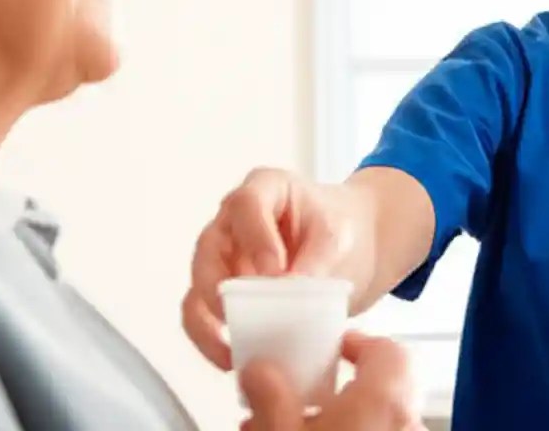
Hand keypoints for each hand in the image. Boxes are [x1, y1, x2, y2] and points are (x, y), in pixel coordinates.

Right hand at [182, 167, 355, 368]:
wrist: (350, 248)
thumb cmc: (340, 228)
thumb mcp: (339, 235)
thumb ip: (317, 257)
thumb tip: (288, 291)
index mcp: (266, 189)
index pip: (246, 205)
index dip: (254, 238)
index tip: (275, 272)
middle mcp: (235, 221)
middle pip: (208, 248)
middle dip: (215, 284)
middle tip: (234, 313)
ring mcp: (226, 256)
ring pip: (198, 285)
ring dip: (206, 319)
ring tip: (228, 349)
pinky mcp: (227, 290)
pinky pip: (204, 314)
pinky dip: (210, 338)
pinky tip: (230, 359)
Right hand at [239, 332, 424, 430]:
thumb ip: (271, 399)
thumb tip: (259, 372)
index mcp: (386, 402)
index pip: (390, 351)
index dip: (360, 344)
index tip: (332, 347)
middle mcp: (408, 425)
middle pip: (386, 389)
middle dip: (346, 389)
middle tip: (310, 393)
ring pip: (382, 420)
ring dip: (344, 418)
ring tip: (298, 425)